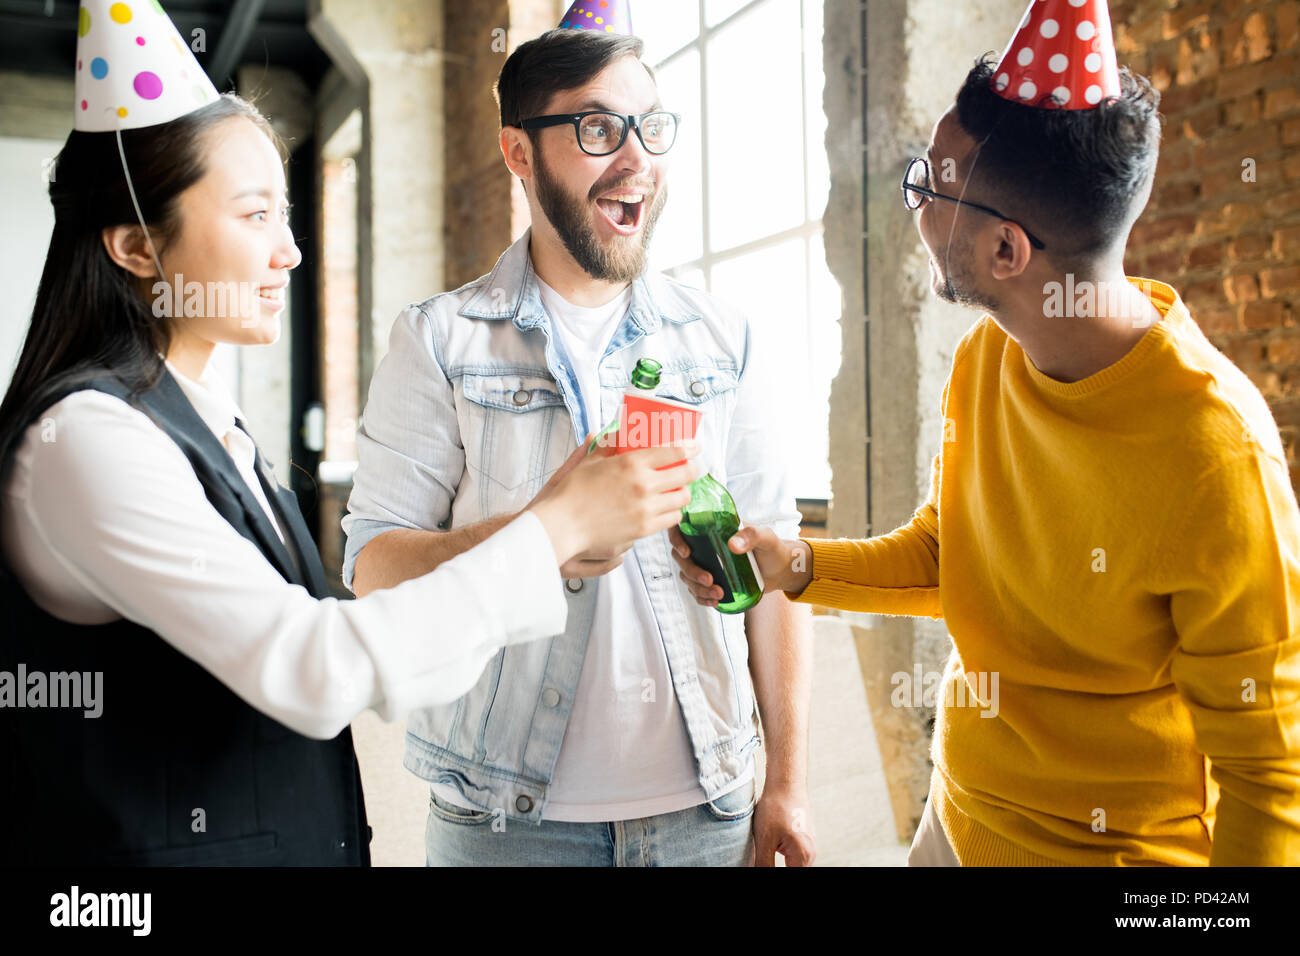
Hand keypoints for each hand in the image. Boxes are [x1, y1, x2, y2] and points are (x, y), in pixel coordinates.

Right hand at [529, 438, 700, 567]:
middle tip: (688, 468)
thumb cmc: (572, 493)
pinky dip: (672, 512)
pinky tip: (665, 508)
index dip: (690, 447)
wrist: (563, 525)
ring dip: (682, 492)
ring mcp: (646, 509)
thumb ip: (609, 445)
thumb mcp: (591, 461)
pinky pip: (671, 519)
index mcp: (632, 463)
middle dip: (691, 469)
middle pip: (686, 474)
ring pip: (682, 499)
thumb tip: (618, 434)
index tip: (695, 446)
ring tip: (676, 490)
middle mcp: (644, 485)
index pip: (674, 451)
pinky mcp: (644, 529)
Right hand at [668, 524, 811, 606]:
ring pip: (688, 577)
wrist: (781, 570)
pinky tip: (714, 602)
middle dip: (692, 572)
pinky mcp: (712, 582)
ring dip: (698, 588)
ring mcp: (706, 566)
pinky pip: (697, 591)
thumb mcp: (765, 537)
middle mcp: (704, 547)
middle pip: (682, 559)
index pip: (683, 530)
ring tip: (719, 595)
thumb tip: (732, 545)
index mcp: (712, 531)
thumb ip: (751, 536)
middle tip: (710, 580)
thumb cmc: (773, 548)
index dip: (676, 540)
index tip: (686, 553)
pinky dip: (702, 598)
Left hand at [752, 785, 815, 866]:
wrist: (785, 781)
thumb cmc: (775, 807)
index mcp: (804, 855)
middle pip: (793, 869)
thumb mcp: (764, 840)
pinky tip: (772, 836)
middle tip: (765, 850)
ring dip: (778, 857)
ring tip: (768, 841)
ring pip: (791, 861)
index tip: (765, 860)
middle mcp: (811, 851)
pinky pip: (792, 851)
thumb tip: (757, 873)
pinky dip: (781, 849)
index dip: (774, 870)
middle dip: (775, 864)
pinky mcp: (803, 835)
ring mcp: (808, 843)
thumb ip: (765, 865)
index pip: (792, 876)